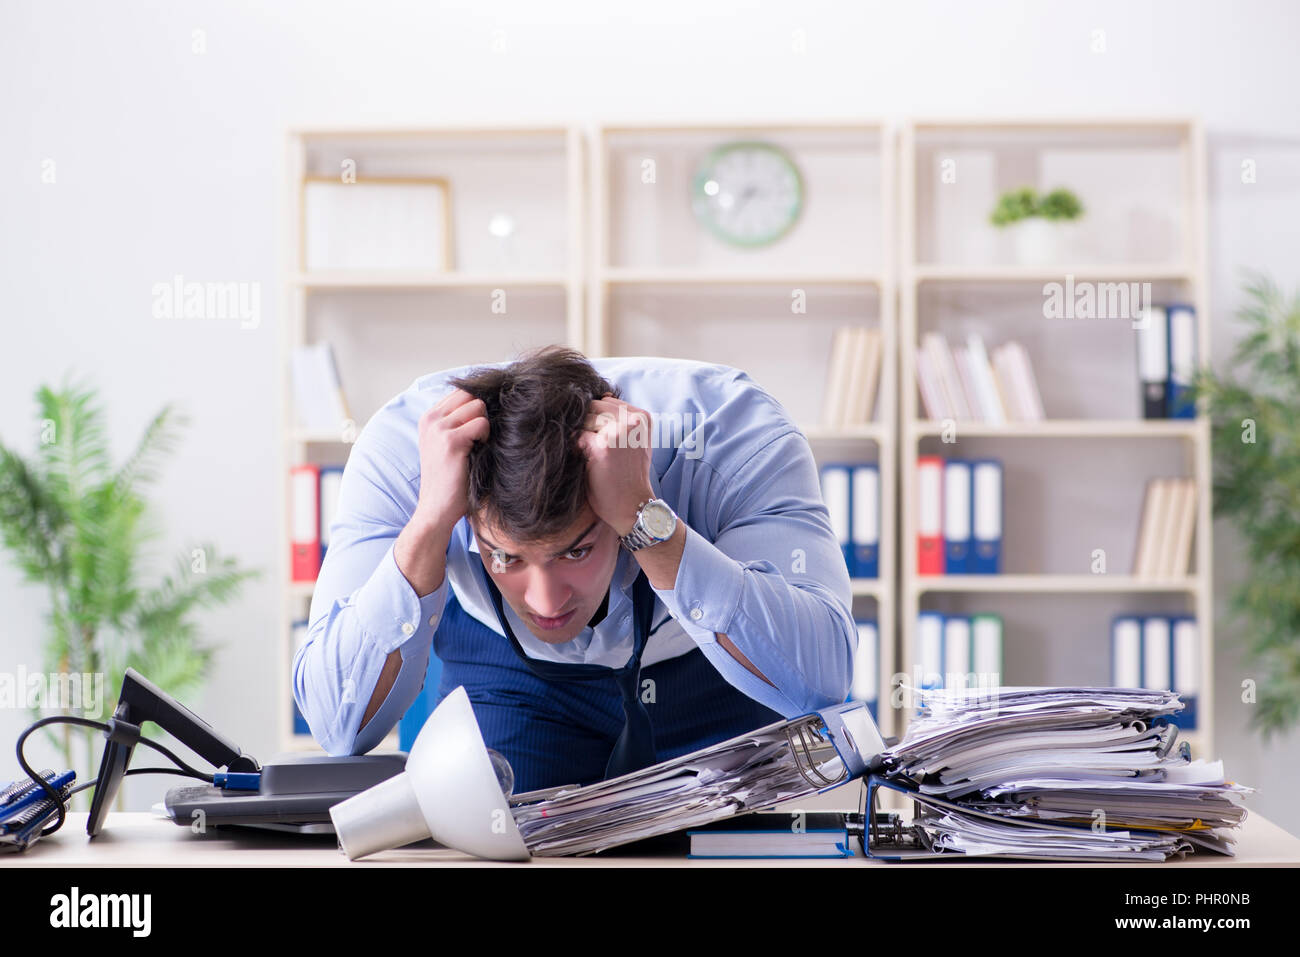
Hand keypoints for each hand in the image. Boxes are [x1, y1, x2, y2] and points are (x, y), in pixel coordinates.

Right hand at [414, 388, 489, 532]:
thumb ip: (457, 422)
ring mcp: (439, 428)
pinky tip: (478, 453)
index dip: (475, 407)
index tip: (478, 429)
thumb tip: (486, 403)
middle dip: (481, 414)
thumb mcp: (446, 445)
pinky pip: (482, 423)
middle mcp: (431, 419)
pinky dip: (486, 437)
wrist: (437, 509)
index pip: (460, 392)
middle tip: (478, 439)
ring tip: (477, 446)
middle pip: (470, 394)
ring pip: (478, 405)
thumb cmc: (449, 480)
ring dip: (484, 426)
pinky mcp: (451, 441)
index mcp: (429, 418)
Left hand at [576, 393, 654, 536]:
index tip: (599, 436)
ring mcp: (618, 431)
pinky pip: (577, 435)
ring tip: (588, 452)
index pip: (607, 401)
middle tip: (590, 445)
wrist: (633, 506)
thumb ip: (621, 421)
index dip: (597, 418)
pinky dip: (576, 447)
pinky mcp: (603, 445)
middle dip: (587, 424)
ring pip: (585, 418)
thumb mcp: (635, 441)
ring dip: (581, 434)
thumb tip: (592, 400)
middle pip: (594, 406)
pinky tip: (585, 460)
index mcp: (643, 416)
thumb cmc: (629, 474)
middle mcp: (633, 419)